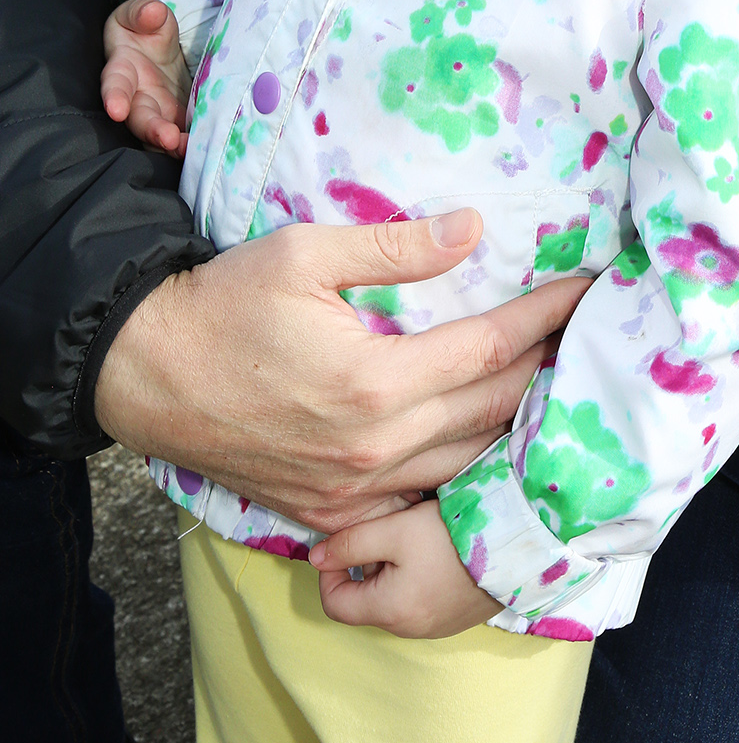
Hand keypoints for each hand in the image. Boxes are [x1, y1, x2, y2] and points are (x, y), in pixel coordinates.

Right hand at [93, 211, 588, 533]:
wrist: (148, 376)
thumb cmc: (226, 304)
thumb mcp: (306, 254)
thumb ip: (396, 247)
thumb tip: (472, 229)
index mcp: (374, 384)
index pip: (489, 350)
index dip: (544, 318)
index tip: (585, 291)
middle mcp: (374, 451)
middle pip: (491, 411)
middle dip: (547, 370)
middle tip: (588, 336)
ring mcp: (353, 493)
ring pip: (464, 464)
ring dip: (515, 423)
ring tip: (556, 382)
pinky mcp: (331, 513)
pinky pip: (420, 498)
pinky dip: (462, 469)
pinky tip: (487, 439)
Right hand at [101, 0, 189, 158]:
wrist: (160, 45)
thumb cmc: (146, 27)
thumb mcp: (142, 13)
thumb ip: (143, 12)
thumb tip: (152, 12)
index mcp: (123, 68)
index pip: (115, 82)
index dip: (114, 96)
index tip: (116, 110)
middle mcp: (138, 96)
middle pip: (140, 118)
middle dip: (152, 130)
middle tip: (168, 139)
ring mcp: (158, 111)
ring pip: (159, 135)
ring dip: (172, 145)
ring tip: (188, 149)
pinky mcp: (177, 119)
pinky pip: (181, 135)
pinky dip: (191, 143)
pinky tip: (206, 146)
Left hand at [312, 499, 498, 637]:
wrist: (517, 546)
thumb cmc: (452, 537)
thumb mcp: (396, 530)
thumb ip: (351, 544)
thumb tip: (315, 557)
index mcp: (389, 612)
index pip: (335, 604)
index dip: (329, 572)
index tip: (342, 543)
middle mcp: (409, 629)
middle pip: (367, 601)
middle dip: (368, 566)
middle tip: (388, 530)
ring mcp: (437, 627)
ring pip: (395, 600)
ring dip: (393, 571)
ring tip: (416, 536)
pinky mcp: (458, 618)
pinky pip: (422, 601)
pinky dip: (418, 578)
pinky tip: (438, 550)